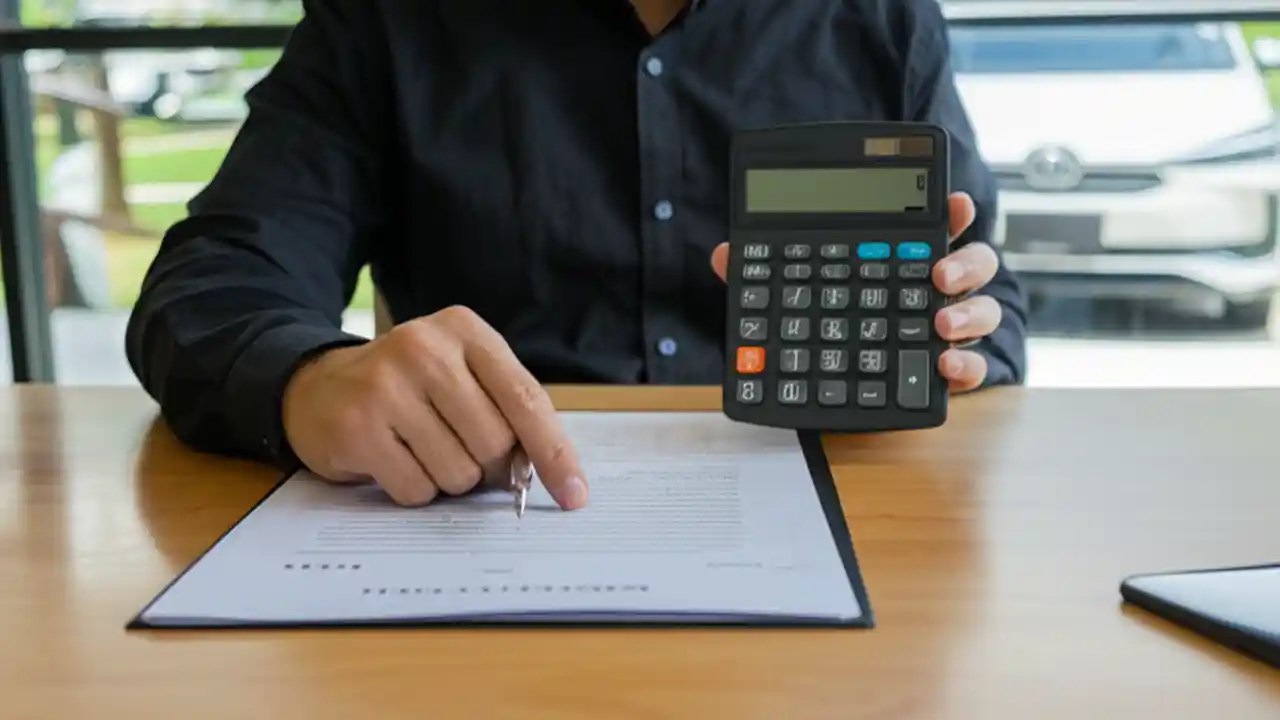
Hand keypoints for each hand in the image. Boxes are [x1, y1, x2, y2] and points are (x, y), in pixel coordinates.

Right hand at [281, 306, 587, 508]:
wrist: (320, 387)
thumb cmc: (412, 390)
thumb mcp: (462, 377)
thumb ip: (507, 412)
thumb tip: (547, 474)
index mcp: (466, 331)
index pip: (526, 398)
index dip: (555, 453)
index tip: (574, 494)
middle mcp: (426, 348)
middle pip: (494, 442)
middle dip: (485, 465)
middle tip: (456, 448)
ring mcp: (387, 385)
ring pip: (457, 471)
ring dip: (446, 478)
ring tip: (419, 448)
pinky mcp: (357, 426)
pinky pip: (415, 489)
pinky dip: (412, 489)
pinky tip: (392, 459)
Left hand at [710, 192, 1000, 392]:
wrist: (838, 386)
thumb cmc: (826, 325)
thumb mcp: (791, 295)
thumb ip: (766, 273)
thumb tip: (726, 255)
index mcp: (902, 260)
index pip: (935, 227)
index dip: (951, 212)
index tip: (954, 203)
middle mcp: (934, 292)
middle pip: (973, 263)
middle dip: (964, 263)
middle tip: (937, 274)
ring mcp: (946, 331)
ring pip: (983, 311)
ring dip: (970, 313)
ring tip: (941, 324)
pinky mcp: (947, 372)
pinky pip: (975, 368)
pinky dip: (968, 367)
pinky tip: (946, 366)